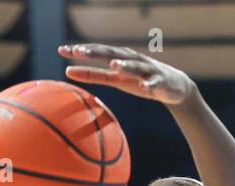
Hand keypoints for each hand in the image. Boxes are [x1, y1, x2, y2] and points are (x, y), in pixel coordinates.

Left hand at [60, 43, 195, 105]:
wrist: (173, 86)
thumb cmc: (138, 80)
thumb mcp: (115, 79)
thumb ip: (94, 75)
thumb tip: (68, 71)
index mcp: (119, 58)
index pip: (96, 52)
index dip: (81, 51)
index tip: (62, 50)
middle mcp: (131, 60)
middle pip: (112, 54)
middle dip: (96, 52)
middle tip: (79, 52)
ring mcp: (146, 71)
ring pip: (135, 67)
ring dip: (125, 65)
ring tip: (114, 65)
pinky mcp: (159, 83)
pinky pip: (154, 84)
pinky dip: (149, 84)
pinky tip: (144, 87)